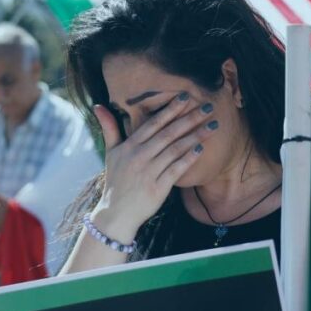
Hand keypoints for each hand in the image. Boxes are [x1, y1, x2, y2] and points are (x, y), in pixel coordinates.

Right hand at [89, 94, 216, 243]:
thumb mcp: (110, 153)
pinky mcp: (157, 188)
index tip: (186, 97)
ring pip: (175, 150)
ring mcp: (149, 172)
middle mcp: (139, 157)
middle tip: (207, 107)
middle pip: (168, 134)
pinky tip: (201, 149)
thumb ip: (109, 128)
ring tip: (212, 126)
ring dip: (195, 136)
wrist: (116, 213)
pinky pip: (176, 170)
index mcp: (129, 147)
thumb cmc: (116, 180)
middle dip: (189, 119)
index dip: (170, 110)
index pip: (153, 124)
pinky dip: (188, 158)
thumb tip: (98, 106)